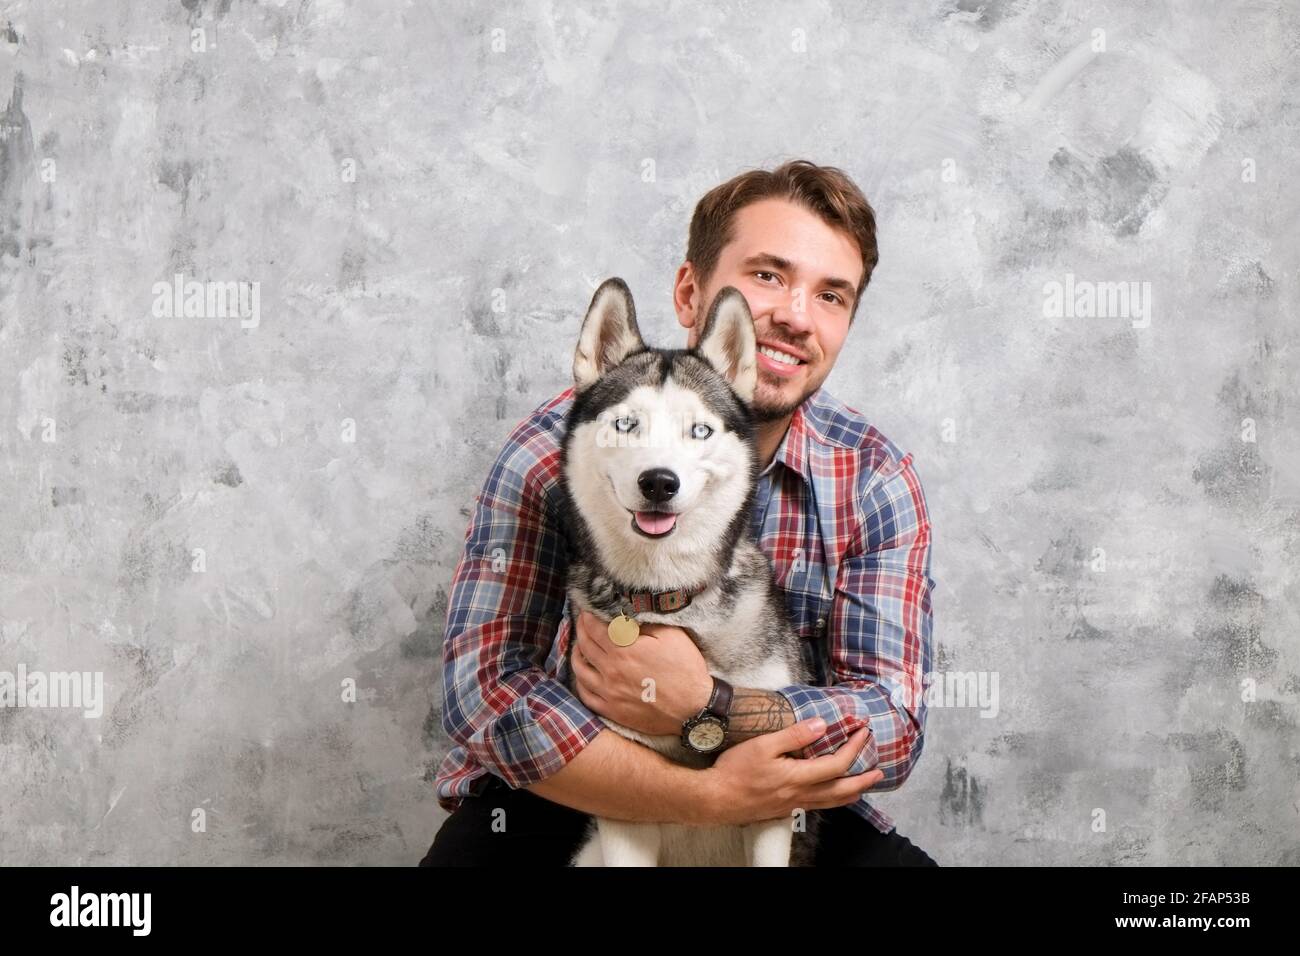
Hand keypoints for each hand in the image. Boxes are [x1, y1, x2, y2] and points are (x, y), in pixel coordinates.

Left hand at [570, 610, 713, 736]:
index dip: (589, 616)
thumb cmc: (685, 670)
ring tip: (578, 646)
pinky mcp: (612, 710)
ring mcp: (609, 692)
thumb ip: (645, 623)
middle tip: (582, 622)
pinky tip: (583, 674)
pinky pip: (586, 695)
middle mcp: (611, 670)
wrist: (693, 709)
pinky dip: (580, 681)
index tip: (588, 610)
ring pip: (580, 669)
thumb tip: (626, 615)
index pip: (595, 628)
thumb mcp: (671, 636)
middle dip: (581, 629)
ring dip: (576, 654)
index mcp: (624, 650)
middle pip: (585, 645)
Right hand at [695, 719, 884, 825]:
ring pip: (831, 802)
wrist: (716, 799)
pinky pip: (818, 806)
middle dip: (863, 780)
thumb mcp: (763, 745)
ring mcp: (793, 805)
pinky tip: (829, 794)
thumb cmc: (735, 771)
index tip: (864, 732)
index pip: (838, 763)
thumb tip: (821, 724)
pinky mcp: (785, 809)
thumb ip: (794, 735)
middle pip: (842, 790)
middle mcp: (801, 795)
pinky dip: (832, 800)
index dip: (855, 748)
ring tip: (862, 786)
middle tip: (879, 772)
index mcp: (799, 777)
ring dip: (851, 793)